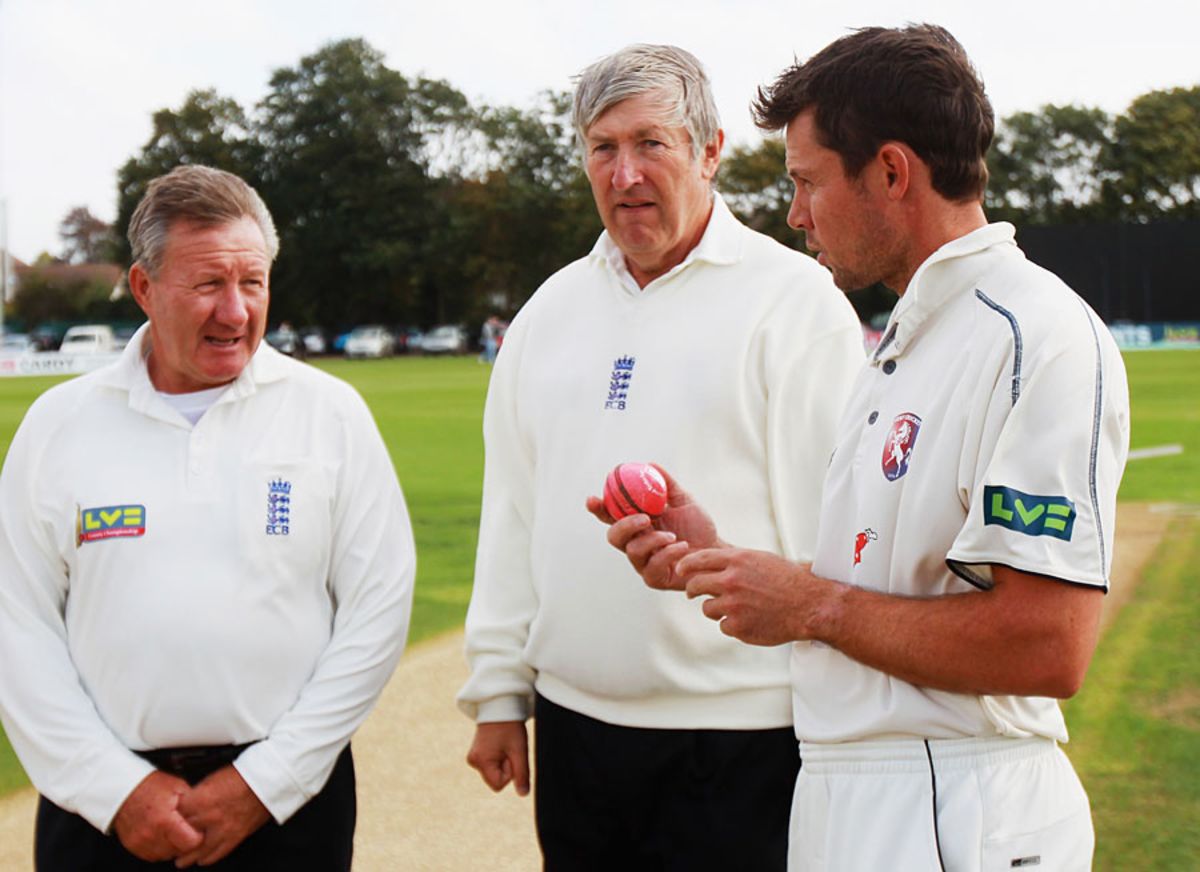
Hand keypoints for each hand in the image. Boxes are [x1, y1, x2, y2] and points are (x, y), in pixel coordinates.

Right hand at [112, 770, 203, 861]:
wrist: (123, 789)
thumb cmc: (152, 786)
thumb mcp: (178, 787)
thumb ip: (193, 804)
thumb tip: (206, 816)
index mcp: (165, 820)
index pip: (191, 843)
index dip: (199, 836)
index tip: (199, 829)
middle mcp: (152, 835)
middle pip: (180, 851)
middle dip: (187, 842)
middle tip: (187, 829)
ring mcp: (141, 843)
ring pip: (166, 856)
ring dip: (173, 847)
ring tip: (174, 831)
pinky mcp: (133, 846)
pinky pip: (153, 856)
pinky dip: (160, 848)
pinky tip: (162, 835)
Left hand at [172, 765, 270, 867]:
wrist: (268, 779)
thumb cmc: (243, 773)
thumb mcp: (213, 777)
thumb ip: (197, 793)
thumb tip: (187, 802)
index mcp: (200, 800)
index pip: (174, 815)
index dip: (169, 818)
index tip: (167, 821)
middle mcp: (208, 817)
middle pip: (181, 835)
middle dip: (174, 839)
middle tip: (168, 843)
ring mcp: (222, 830)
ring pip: (196, 851)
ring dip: (186, 857)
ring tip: (180, 860)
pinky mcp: (235, 837)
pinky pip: (216, 854)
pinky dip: (207, 858)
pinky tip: (201, 859)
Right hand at [466, 721, 529, 795]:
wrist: (500, 706)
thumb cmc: (510, 726)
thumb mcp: (519, 750)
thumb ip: (521, 774)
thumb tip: (523, 794)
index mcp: (481, 761)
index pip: (498, 785)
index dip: (509, 772)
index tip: (510, 754)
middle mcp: (473, 761)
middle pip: (495, 779)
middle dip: (506, 767)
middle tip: (508, 747)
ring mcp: (473, 757)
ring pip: (494, 772)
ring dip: (503, 762)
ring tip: (503, 744)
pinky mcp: (476, 753)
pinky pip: (491, 765)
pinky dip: (498, 757)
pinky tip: (499, 743)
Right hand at [586, 466, 720, 590]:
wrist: (716, 550)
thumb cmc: (698, 527)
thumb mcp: (683, 500)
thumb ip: (666, 484)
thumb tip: (650, 465)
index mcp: (637, 524)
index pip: (611, 516)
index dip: (598, 509)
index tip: (593, 499)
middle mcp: (635, 543)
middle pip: (613, 536)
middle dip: (624, 526)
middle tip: (645, 518)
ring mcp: (643, 563)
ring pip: (632, 550)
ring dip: (653, 540)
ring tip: (674, 536)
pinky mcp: (654, 579)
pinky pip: (652, 565)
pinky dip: (668, 553)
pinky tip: (682, 546)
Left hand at [678, 548, 836, 646]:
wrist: (809, 605)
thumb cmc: (787, 581)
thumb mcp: (760, 559)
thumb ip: (733, 560)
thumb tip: (707, 561)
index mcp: (737, 561)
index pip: (698, 559)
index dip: (685, 565)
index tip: (680, 570)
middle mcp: (731, 581)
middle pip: (695, 585)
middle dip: (692, 590)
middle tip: (694, 593)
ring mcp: (733, 604)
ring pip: (707, 608)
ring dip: (716, 609)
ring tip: (739, 607)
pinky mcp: (738, 626)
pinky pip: (723, 626)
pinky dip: (733, 625)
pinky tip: (751, 619)